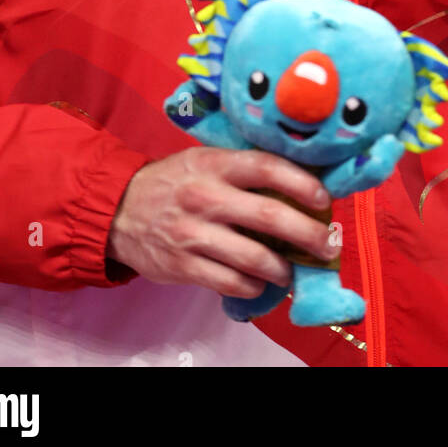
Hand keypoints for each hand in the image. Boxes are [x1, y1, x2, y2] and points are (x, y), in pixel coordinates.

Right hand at [106, 146, 336, 297]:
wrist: (119, 211)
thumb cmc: (173, 182)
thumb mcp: (203, 160)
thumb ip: (242, 168)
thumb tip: (298, 180)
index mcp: (214, 165)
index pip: (267, 167)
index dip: (302, 183)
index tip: (324, 199)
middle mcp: (206, 197)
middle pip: (269, 216)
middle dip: (308, 234)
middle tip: (328, 245)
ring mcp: (193, 234)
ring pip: (254, 258)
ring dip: (283, 268)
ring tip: (293, 270)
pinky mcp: (183, 266)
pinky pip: (231, 283)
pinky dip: (254, 287)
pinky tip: (260, 282)